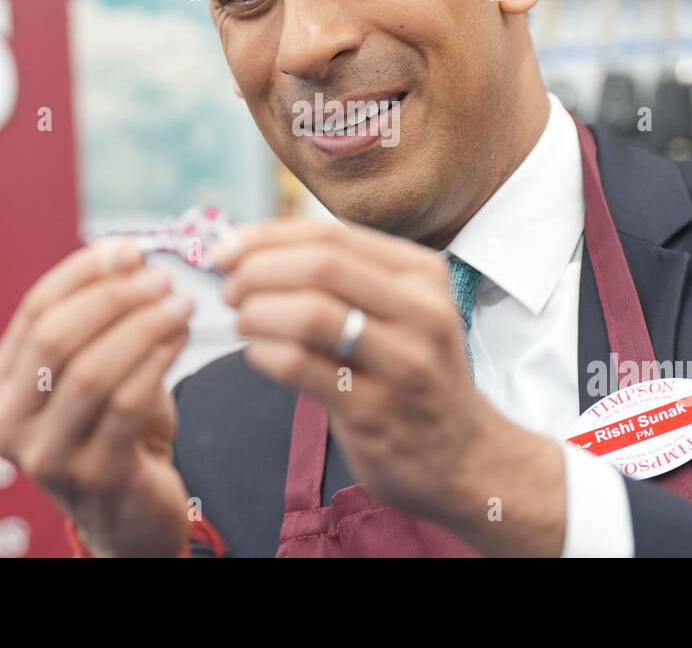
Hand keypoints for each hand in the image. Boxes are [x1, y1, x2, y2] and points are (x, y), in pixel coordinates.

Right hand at [0, 237, 193, 556]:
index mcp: (0, 386)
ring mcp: (47, 456)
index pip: (35, 311)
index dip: (83, 273)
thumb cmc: (117, 431)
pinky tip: (181, 338)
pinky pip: (126, 403)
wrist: (133, 513)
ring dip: (143, 326)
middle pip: (56, 338)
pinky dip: (158, 360)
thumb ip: (103, 321)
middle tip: (162, 278)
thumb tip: (128, 255)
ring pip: (92, 371)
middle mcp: (9, 423)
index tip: (129, 248)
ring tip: (180, 304)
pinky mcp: (94, 477)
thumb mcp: (98, 371)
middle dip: (114, 297)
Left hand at [213, 219, 567, 555]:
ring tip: (243, 323)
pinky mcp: (375, 412)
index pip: (330, 235)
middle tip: (229, 290)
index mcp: (422, 274)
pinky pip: (300, 367)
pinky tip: (258, 355)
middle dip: (257, 271)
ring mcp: (402, 364)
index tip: (224, 249)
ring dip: (256, 312)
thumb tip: (249, 248)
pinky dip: (263, 354)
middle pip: (320, 265)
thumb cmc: (414, 374)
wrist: (467, 458)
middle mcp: (420, 312)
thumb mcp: (403, 310)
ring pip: (310, 313)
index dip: (266, 236)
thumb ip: (344, 276)